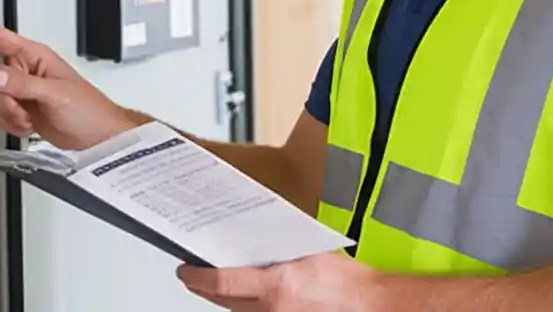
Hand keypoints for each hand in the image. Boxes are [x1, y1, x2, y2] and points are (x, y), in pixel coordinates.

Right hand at [0, 10, 137, 149]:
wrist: (96, 136)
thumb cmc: (88, 109)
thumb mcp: (54, 94)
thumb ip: (21, 85)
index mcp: (34, 57)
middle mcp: (26, 71)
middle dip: (2, 100)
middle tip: (23, 107)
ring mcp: (22, 91)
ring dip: (9, 115)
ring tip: (31, 117)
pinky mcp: (21, 109)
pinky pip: (0, 115)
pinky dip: (12, 124)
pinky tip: (30, 125)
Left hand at [177, 253, 383, 311]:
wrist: (367, 306)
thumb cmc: (345, 281)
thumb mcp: (307, 254)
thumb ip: (277, 253)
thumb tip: (253, 247)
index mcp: (276, 287)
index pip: (221, 283)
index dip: (197, 277)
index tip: (184, 269)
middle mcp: (271, 310)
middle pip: (222, 302)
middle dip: (202, 289)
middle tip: (190, 275)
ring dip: (223, 299)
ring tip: (213, 285)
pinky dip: (245, 308)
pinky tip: (245, 299)